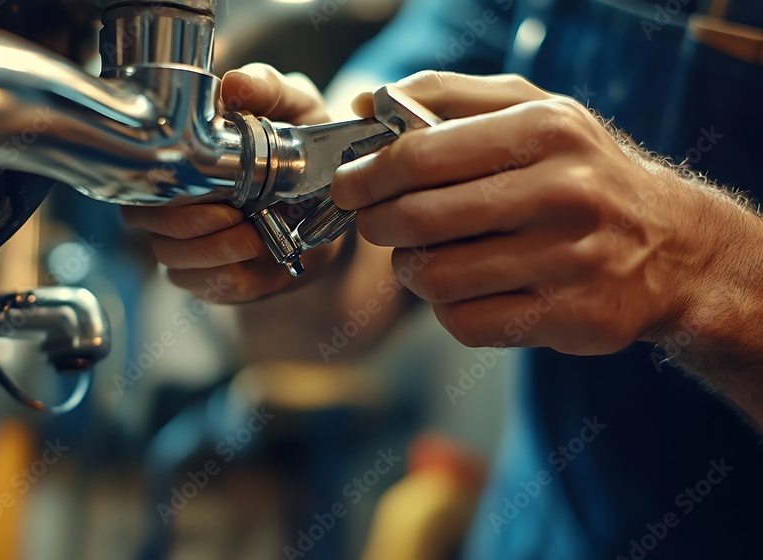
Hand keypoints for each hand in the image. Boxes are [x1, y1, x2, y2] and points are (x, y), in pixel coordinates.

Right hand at [122, 64, 345, 302]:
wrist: (342, 202)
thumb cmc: (307, 144)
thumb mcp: (297, 108)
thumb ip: (269, 89)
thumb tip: (233, 84)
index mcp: (181, 159)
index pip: (136, 177)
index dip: (158, 186)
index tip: (202, 183)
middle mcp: (176, 202)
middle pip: (143, 221)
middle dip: (186, 224)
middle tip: (234, 215)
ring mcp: (194, 243)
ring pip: (171, 259)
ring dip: (211, 252)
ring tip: (254, 238)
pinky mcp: (219, 277)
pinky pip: (205, 287)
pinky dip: (230, 278)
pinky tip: (261, 260)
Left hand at [332, 71, 756, 355]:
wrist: (672, 246)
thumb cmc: (580, 171)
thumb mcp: (529, 109)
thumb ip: (446, 96)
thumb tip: (366, 104)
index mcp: (545, 131)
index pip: (420, 156)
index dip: (367, 176)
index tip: (347, 186)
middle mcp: (565, 194)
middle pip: (419, 220)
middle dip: (379, 225)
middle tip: (378, 224)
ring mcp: (573, 262)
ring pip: (437, 278)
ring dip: (412, 270)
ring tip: (425, 256)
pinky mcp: (574, 319)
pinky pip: (468, 323)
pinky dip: (449, 310)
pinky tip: (465, 290)